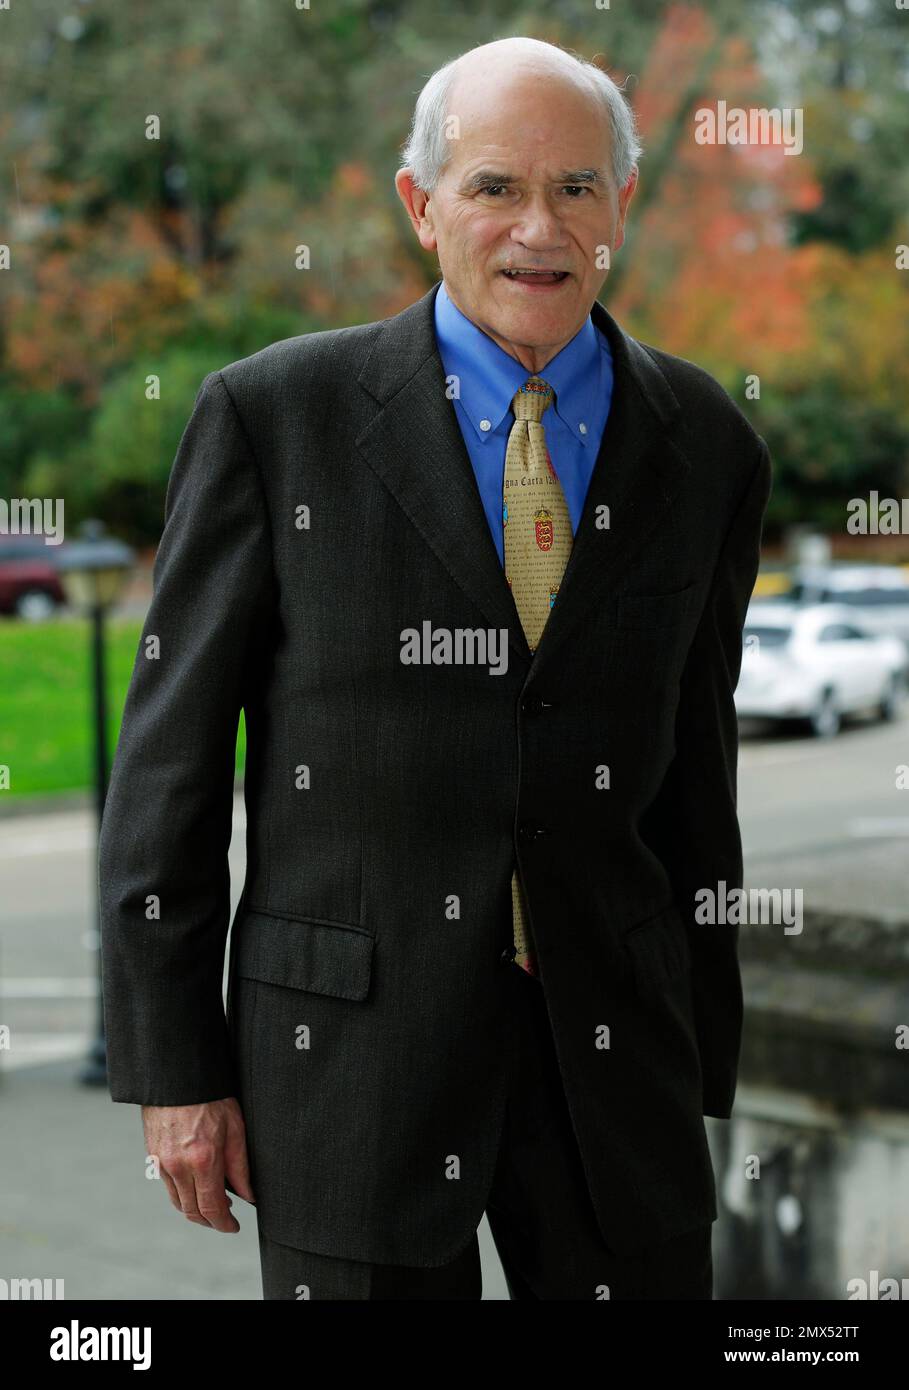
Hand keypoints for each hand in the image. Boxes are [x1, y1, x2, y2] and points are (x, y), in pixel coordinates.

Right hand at [142, 1097, 254, 1232]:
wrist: (178, 1077)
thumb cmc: (211, 1098)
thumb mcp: (236, 1128)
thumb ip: (241, 1166)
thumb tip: (248, 1195)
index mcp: (202, 1160)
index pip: (211, 1208)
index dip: (223, 1224)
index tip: (233, 1227)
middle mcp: (178, 1166)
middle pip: (192, 1211)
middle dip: (210, 1221)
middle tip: (225, 1218)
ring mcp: (162, 1163)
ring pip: (178, 1202)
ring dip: (195, 1210)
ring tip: (212, 1204)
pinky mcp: (152, 1156)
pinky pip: (168, 1186)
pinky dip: (182, 1194)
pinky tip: (195, 1186)